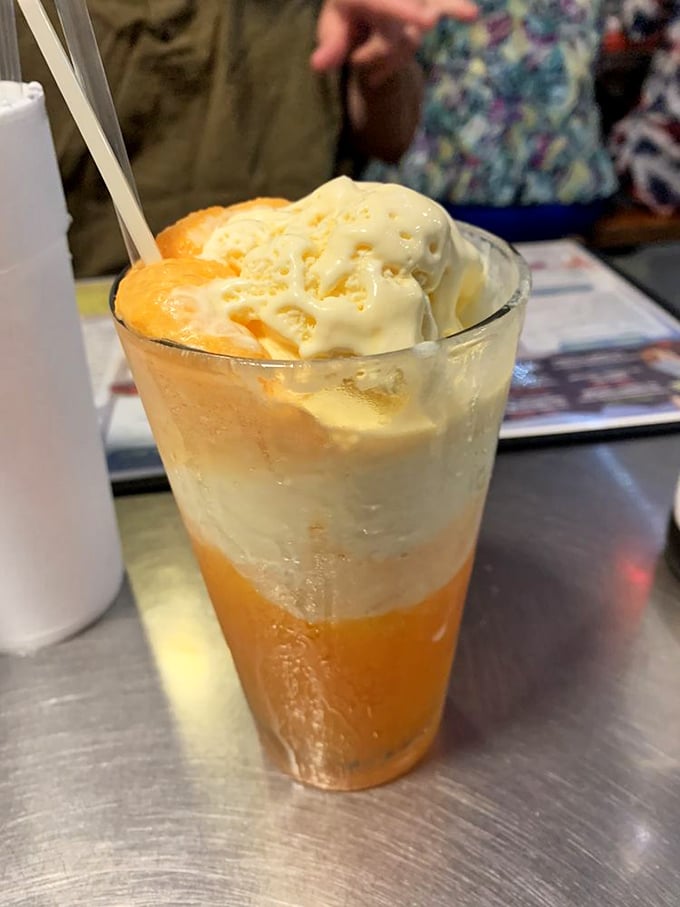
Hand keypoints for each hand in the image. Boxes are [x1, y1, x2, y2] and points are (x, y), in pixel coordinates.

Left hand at [311, 0, 477, 84]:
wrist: (361, 4)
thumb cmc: (345, 14)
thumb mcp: (332, 27)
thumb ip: (330, 45)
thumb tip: (318, 66)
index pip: (390, 8)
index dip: (408, 14)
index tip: (429, 21)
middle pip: (397, 41)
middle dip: (374, 59)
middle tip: (355, 58)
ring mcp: (415, 2)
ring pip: (410, 43)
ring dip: (388, 61)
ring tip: (368, 54)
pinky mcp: (430, 4)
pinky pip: (445, 5)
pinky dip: (456, 9)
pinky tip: (472, 15)